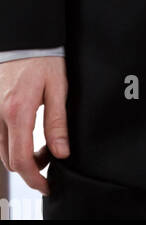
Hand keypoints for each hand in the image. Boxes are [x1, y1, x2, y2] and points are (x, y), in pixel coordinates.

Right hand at [0, 56, 68, 194]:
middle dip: (30, 169)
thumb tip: (61, 152)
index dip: (34, 179)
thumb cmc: (43, 58)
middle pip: (9, 160)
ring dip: (21, 156)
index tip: (47, 185)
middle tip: (50, 161)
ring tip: (43, 147)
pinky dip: (12, 144)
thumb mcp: (58, 88)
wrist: (26, 39)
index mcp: (18, 112)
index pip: (21, 160)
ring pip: (2, 150)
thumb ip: (57, 122)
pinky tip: (29, 136)